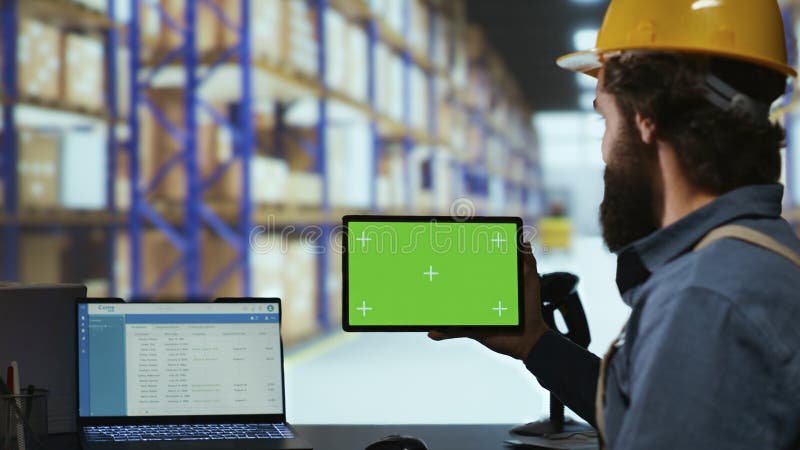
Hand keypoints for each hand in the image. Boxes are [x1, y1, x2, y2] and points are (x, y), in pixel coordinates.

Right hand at [428, 242, 549, 360]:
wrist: (530, 338)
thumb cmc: (531, 309)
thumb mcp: (530, 282)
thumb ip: (528, 262)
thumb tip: (524, 242)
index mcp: (490, 285)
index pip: (473, 272)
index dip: (463, 263)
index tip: (451, 252)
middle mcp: (479, 298)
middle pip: (458, 288)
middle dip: (444, 282)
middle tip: (432, 272)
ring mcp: (474, 314)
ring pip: (452, 309)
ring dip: (439, 306)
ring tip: (428, 298)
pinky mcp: (473, 330)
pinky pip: (454, 332)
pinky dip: (443, 333)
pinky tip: (432, 332)